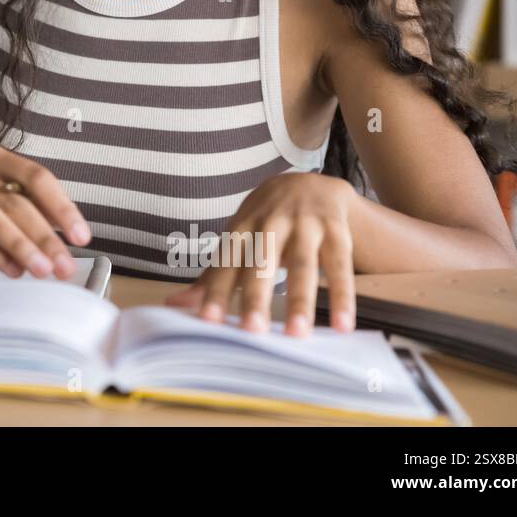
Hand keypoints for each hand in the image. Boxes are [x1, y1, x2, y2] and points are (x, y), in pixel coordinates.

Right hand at [0, 143, 91, 279]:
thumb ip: (23, 208)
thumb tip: (64, 239)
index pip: (36, 177)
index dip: (62, 207)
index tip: (81, 237)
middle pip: (15, 201)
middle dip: (45, 236)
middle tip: (65, 266)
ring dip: (20, 245)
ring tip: (42, 270)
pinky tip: (12, 270)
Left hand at [162, 171, 357, 336]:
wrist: (308, 182)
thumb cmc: (264, 221)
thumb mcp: (238, 240)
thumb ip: (212, 276)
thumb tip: (174, 305)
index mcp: (241, 227)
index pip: (226, 262)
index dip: (216, 289)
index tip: (208, 319)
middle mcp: (271, 223)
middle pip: (261, 262)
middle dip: (256, 296)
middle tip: (252, 331)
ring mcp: (305, 225)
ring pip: (302, 264)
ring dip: (301, 300)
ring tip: (297, 333)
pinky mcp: (335, 230)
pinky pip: (341, 265)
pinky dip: (343, 296)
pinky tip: (342, 324)